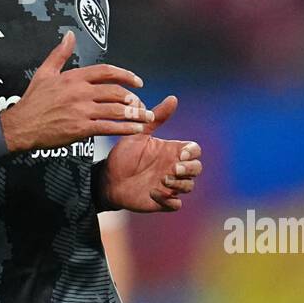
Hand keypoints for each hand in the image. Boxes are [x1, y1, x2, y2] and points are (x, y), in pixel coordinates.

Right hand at [0, 31, 150, 152]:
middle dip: (133, 97)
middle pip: (115, 91)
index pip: (106, 72)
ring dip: (134, 113)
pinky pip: (109, 127)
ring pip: (115, 109)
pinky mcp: (81, 128)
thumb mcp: (44, 72)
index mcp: (74, 77)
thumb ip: (60, 53)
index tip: (137, 81)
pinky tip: (135, 129)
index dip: (125, 75)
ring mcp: (81, 110)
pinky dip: (125, 128)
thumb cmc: (32, 101)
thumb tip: (69, 35)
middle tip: (142, 102)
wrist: (21, 125)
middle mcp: (80, 92)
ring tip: (146, 116)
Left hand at [100, 95, 201, 212]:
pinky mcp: (161, 201)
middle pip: (197, 168)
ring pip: (189, 186)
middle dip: (190, 168)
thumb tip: (173, 97)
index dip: (192, 153)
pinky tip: (154, 194)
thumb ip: (156, 118)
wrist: (107, 178)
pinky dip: (170, 201)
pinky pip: (175, 205)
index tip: (180, 153)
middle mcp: (173, 168)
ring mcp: (169, 185)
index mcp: (171, 151)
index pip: (194, 151)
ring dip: (180, 184)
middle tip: (173, 167)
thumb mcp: (138, 135)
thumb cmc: (124, 155)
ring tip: (164, 180)